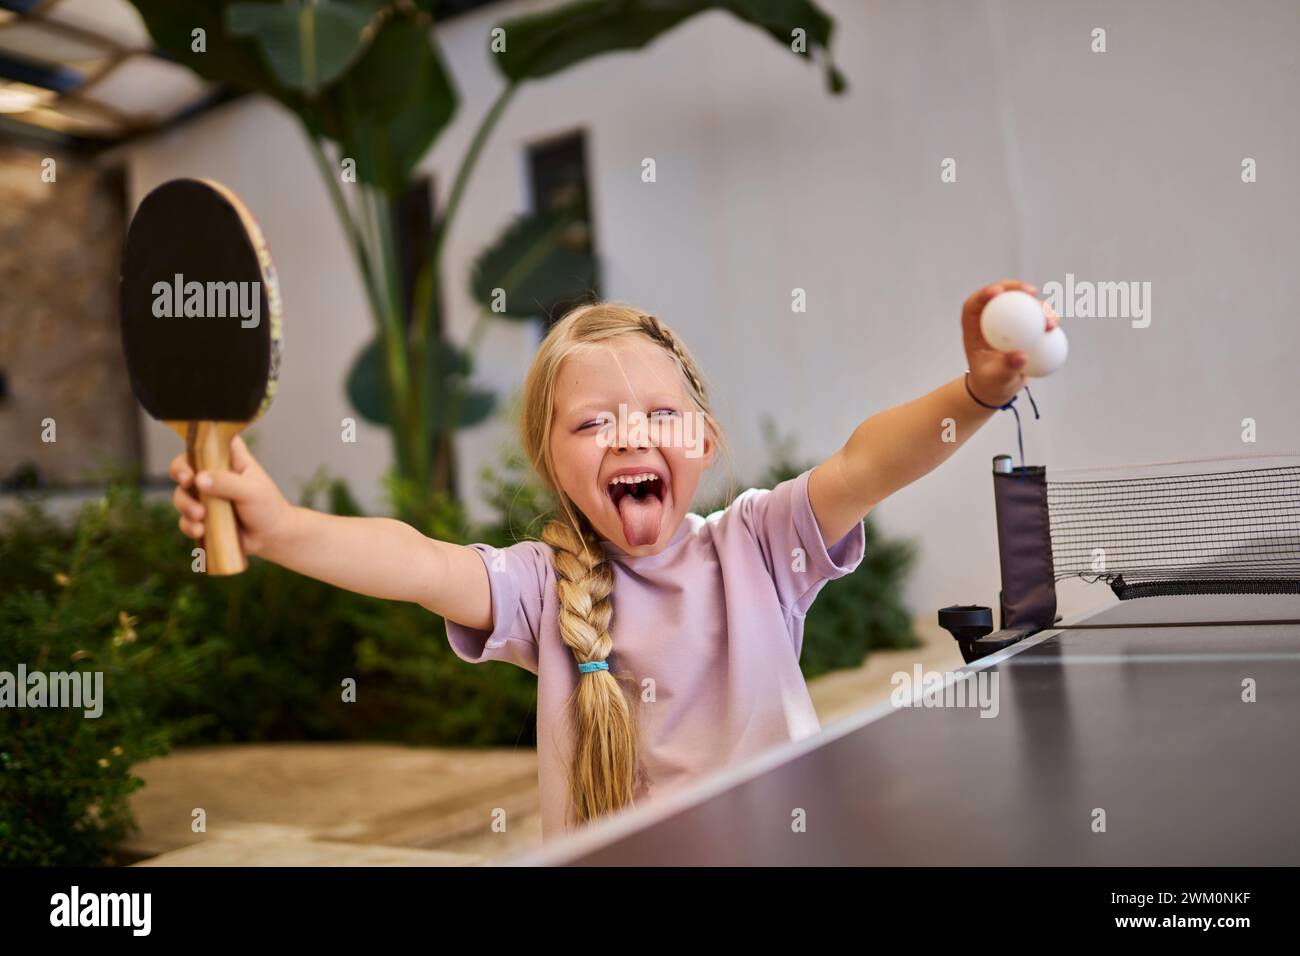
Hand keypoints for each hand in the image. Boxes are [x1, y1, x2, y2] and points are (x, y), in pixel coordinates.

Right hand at [170, 435, 293, 556]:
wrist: (272, 537)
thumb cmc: (267, 507)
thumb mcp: (251, 491)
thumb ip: (226, 483)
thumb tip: (198, 479)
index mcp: (229, 459)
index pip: (210, 440)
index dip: (197, 442)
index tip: (195, 454)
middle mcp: (214, 474)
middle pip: (186, 465)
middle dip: (181, 473)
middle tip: (188, 483)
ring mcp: (206, 496)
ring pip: (181, 494)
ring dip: (185, 505)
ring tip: (200, 516)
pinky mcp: (202, 517)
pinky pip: (185, 519)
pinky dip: (188, 524)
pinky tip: (200, 530)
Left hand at [961, 279, 1059, 405]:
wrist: (1001, 386)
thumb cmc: (992, 383)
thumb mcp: (996, 379)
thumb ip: (1007, 368)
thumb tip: (1022, 356)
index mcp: (974, 327)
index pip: (975, 304)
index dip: (985, 292)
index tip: (998, 292)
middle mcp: (991, 320)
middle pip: (1002, 295)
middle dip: (1016, 287)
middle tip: (1032, 291)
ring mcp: (1008, 322)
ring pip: (1023, 304)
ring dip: (1038, 306)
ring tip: (1049, 320)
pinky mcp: (1024, 327)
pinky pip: (1036, 318)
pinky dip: (1046, 318)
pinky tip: (1055, 324)